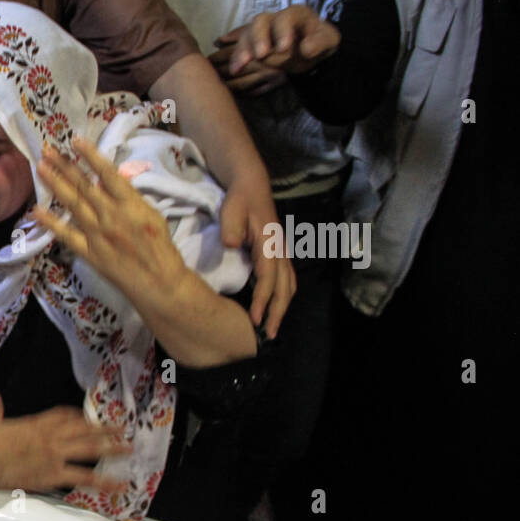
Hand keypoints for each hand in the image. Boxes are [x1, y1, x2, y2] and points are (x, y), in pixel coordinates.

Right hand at [0, 392, 129, 493]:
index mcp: (33, 424)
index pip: (62, 416)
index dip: (77, 417)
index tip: (88, 418)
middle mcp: (49, 436)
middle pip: (83, 429)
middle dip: (104, 428)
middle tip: (122, 428)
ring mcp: (53, 454)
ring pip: (90, 448)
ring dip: (112, 447)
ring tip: (129, 448)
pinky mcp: (53, 473)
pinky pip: (85, 477)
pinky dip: (105, 482)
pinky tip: (120, 485)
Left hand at [32, 138, 191, 300]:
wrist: (158, 281)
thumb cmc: (160, 246)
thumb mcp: (150, 213)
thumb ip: (129, 197)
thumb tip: (111, 179)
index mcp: (130, 204)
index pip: (107, 173)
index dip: (90, 156)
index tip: (75, 140)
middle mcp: (110, 215)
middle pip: (83, 186)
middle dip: (64, 166)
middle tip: (46, 150)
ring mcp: (97, 233)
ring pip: (72, 204)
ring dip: (55, 184)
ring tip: (40, 168)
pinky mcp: (88, 252)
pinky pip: (66, 235)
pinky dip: (50, 223)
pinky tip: (35, 210)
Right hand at [209, 6, 340, 92]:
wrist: (311, 49)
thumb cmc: (319, 43)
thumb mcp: (329, 42)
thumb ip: (320, 43)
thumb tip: (305, 48)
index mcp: (296, 14)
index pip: (287, 17)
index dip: (283, 31)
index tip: (284, 48)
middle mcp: (275, 19)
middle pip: (261, 21)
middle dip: (258, 37)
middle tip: (261, 55)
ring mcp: (262, 31)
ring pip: (247, 34)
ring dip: (242, 50)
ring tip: (240, 66)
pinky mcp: (253, 43)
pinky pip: (240, 47)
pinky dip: (236, 58)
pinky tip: (235, 69)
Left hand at [219, 175, 294, 337]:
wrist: (251, 185)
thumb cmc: (238, 199)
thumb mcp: (231, 209)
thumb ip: (231, 226)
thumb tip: (232, 244)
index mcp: (269, 244)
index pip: (268, 279)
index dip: (262, 301)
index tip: (254, 320)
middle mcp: (279, 251)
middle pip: (284, 288)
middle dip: (277, 313)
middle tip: (268, 335)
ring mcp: (281, 252)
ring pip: (288, 285)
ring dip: (282, 307)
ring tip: (272, 328)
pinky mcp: (277, 253)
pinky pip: (285, 279)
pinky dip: (282, 296)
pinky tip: (273, 308)